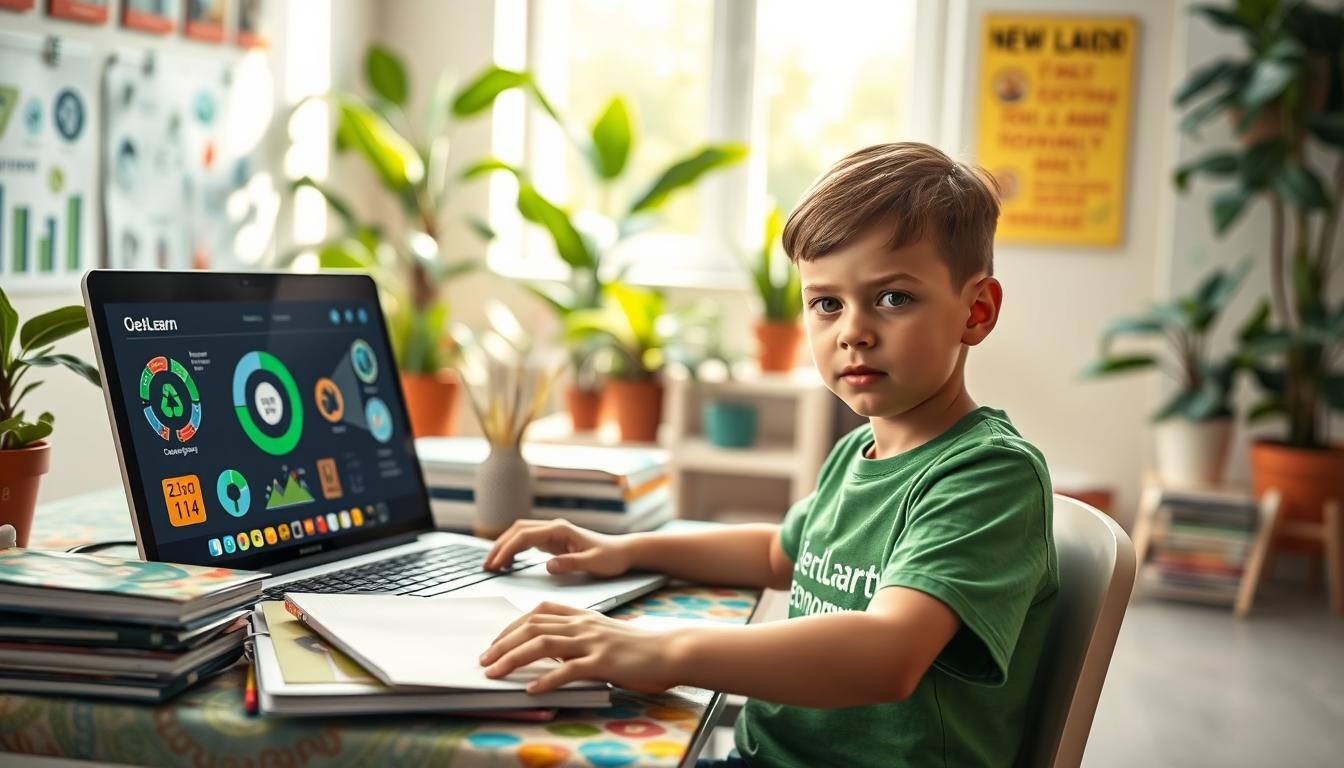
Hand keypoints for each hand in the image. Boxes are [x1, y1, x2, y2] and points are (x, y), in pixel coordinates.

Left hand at [479, 601, 684, 693]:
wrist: (669, 651)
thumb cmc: (637, 648)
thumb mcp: (602, 634)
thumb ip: (577, 637)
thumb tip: (548, 650)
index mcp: (581, 616)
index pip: (538, 613)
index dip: (512, 626)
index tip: (495, 642)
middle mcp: (583, 625)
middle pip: (533, 627)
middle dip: (503, 644)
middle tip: (484, 660)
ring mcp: (592, 642)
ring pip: (543, 644)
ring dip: (513, 659)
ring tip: (495, 673)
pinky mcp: (603, 662)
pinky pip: (568, 670)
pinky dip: (547, 679)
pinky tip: (533, 689)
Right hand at [483, 519, 631, 576]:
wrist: (622, 552)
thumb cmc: (610, 557)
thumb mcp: (593, 563)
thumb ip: (571, 564)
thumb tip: (549, 566)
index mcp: (560, 530)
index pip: (525, 536)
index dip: (507, 550)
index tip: (496, 565)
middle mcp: (554, 528)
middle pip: (517, 531)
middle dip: (499, 546)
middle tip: (486, 566)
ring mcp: (552, 533)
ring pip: (520, 533)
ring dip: (504, 546)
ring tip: (492, 565)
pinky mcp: (553, 541)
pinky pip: (527, 541)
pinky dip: (514, 549)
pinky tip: (507, 562)